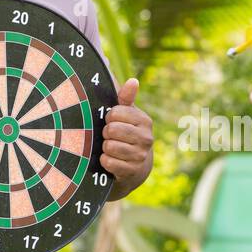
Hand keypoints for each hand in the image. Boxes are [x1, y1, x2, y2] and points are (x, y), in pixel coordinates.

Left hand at [102, 77, 152, 195]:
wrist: (136, 165)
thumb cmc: (127, 133)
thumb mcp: (127, 115)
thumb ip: (126, 97)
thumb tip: (133, 81)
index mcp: (144, 121)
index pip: (115, 113)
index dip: (108, 118)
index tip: (110, 121)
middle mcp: (146, 138)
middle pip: (111, 130)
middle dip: (106, 133)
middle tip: (109, 136)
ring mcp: (140, 155)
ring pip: (110, 147)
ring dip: (105, 148)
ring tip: (110, 148)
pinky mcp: (132, 171)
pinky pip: (109, 162)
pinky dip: (105, 161)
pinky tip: (110, 159)